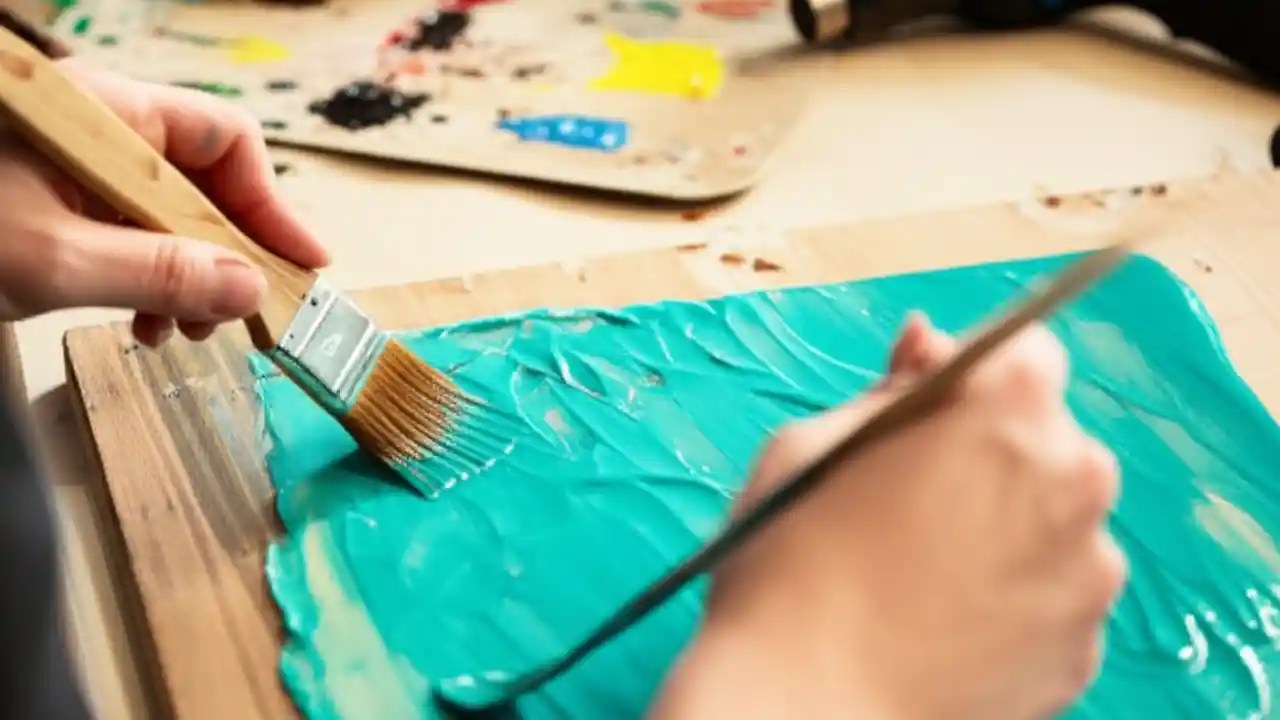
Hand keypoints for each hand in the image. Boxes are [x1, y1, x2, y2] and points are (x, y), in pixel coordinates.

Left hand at [0, 58, 327, 345]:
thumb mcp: (55, 261)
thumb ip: (160, 274)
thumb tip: (248, 289)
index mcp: (104, 116)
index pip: (224, 140)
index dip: (271, 202)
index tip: (301, 262)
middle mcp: (99, 133)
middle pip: (203, 180)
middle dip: (231, 251)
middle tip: (246, 313)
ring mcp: (76, 168)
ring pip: (169, 213)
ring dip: (192, 274)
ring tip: (185, 330)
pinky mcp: (56, 202)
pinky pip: (130, 231)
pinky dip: (152, 278)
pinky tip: (145, 321)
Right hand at [653, 315, 1125, 719]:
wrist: (803, 711)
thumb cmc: (789, 570)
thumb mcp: (815, 445)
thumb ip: (892, 387)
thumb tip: (928, 345)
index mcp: (1007, 412)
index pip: (1025, 348)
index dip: (973, 371)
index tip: (931, 408)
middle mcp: (1072, 483)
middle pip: (1048, 437)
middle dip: (991, 449)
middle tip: (910, 493)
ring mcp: (1086, 573)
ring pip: (1055, 518)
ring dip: (1007, 523)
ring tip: (922, 568)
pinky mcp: (1080, 648)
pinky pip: (1055, 593)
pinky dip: (1015, 594)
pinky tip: (944, 616)